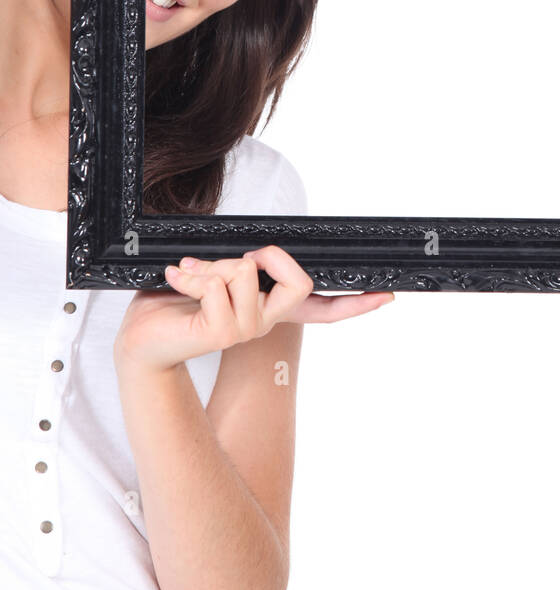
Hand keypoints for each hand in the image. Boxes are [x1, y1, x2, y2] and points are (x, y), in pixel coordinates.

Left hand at [113, 246, 395, 374]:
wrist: (142, 331)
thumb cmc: (180, 299)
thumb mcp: (220, 271)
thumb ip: (244, 265)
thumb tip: (254, 258)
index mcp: (271, 309)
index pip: (324, 309)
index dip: (357, 304)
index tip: (387, 295)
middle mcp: (265, 323)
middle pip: (299, 281)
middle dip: (265, 255)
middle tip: (234, 261)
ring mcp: (245, 332)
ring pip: (246, 271)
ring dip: (211, 264)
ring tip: (190, 277)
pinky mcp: (221, 333)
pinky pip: (219, 282)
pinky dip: (193, 273)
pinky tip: (178, 284)